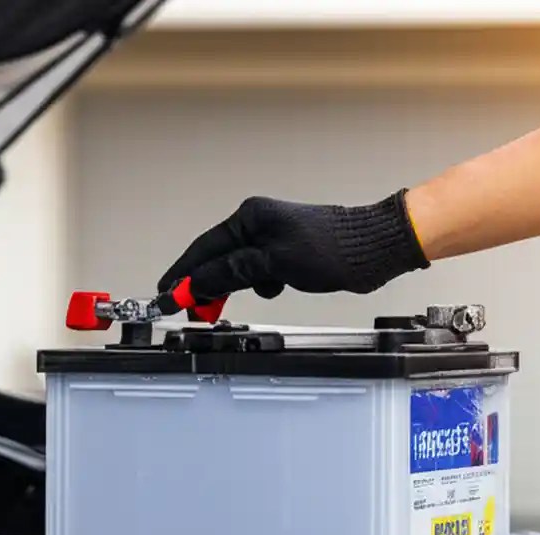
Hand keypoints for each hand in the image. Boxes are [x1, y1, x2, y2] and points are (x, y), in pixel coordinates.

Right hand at [157, 191, 428, 301]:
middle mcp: (258, 223)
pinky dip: (259, 284)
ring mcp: (272, 237)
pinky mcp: (287, 252)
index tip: (166, 294)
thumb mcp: (274, 264)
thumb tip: (197, 282)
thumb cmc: (332, 249)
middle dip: (205, 285)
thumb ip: (231, 273)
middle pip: (217, 258)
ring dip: (233, 287)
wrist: (374, 248)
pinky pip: (258, 271)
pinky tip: (274, 289)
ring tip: (228, 305)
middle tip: (192, 312)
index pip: (203, 249)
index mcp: (250, 217)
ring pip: (237, 267)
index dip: (182, 274)